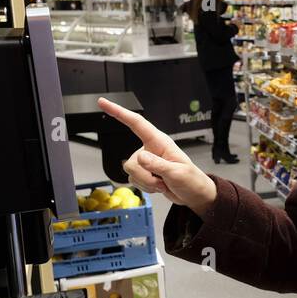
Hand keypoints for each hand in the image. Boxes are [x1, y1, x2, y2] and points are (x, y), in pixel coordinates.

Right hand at [98, 98, 217, 218]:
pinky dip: (146, 187)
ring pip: (130, 172)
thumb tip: (140, 157)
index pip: (136, 123)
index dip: (119, 112)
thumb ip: (158, 165)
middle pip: (131, 161)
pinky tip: (158, 186)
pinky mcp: (143, 173)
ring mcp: (146, 161)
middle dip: (144, 176)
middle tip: (162, 181)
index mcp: (159, 141)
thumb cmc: (190, 179)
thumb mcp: (177, 173)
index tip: (103, 103)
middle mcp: (150, 149)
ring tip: (162, 183)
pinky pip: (133, 181)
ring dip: (146, 183)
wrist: (193, 194)